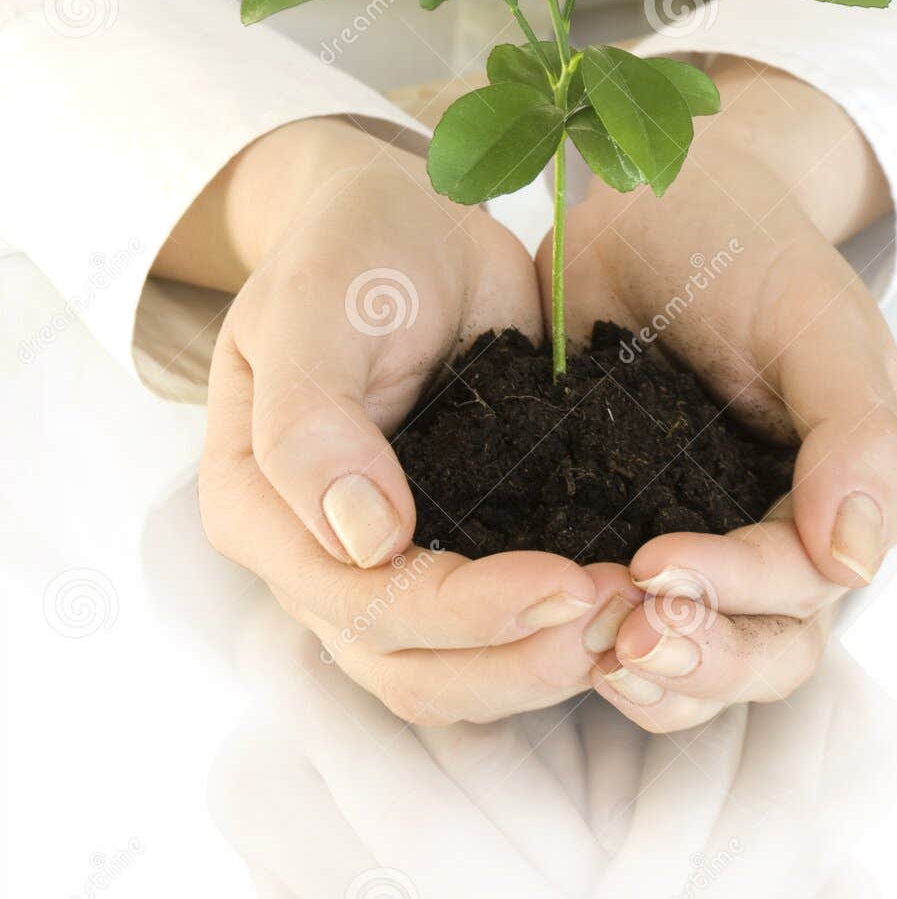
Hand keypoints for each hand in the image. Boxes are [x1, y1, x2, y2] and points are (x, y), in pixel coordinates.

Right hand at [161, 118, 634, 722]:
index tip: (567, 584)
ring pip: (455, 676)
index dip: (463, 613)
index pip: (359, 603)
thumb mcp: (317, 306)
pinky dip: (557, 636)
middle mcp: (312, 557)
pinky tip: (627, 606)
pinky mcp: (455, 553)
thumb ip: (312, 419)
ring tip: (635, 617)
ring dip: (545, 666)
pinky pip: (498, 635)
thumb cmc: (352, 249)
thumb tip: (360, 539)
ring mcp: (384, 565)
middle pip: (409, 665)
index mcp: (258, 506)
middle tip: (624, 613)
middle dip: (518, 658)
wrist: (411, 223)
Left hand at [536, 60, 896, 731]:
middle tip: (624, 638)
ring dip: (647, 672)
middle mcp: (765, 533)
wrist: (650, 201)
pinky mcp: (606, 523)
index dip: (735, 592)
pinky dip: (585, 638)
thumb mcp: (817, 321)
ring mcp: (687, 535)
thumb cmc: (750, 248)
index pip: (800, 587)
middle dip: (697, 659)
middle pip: (757, 651)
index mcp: (831, 495)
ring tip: (589, 652)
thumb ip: (855, 431)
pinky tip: (538, 626)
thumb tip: (853, 560)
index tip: (656, 564)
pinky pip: (608, 612)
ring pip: (687, 654)